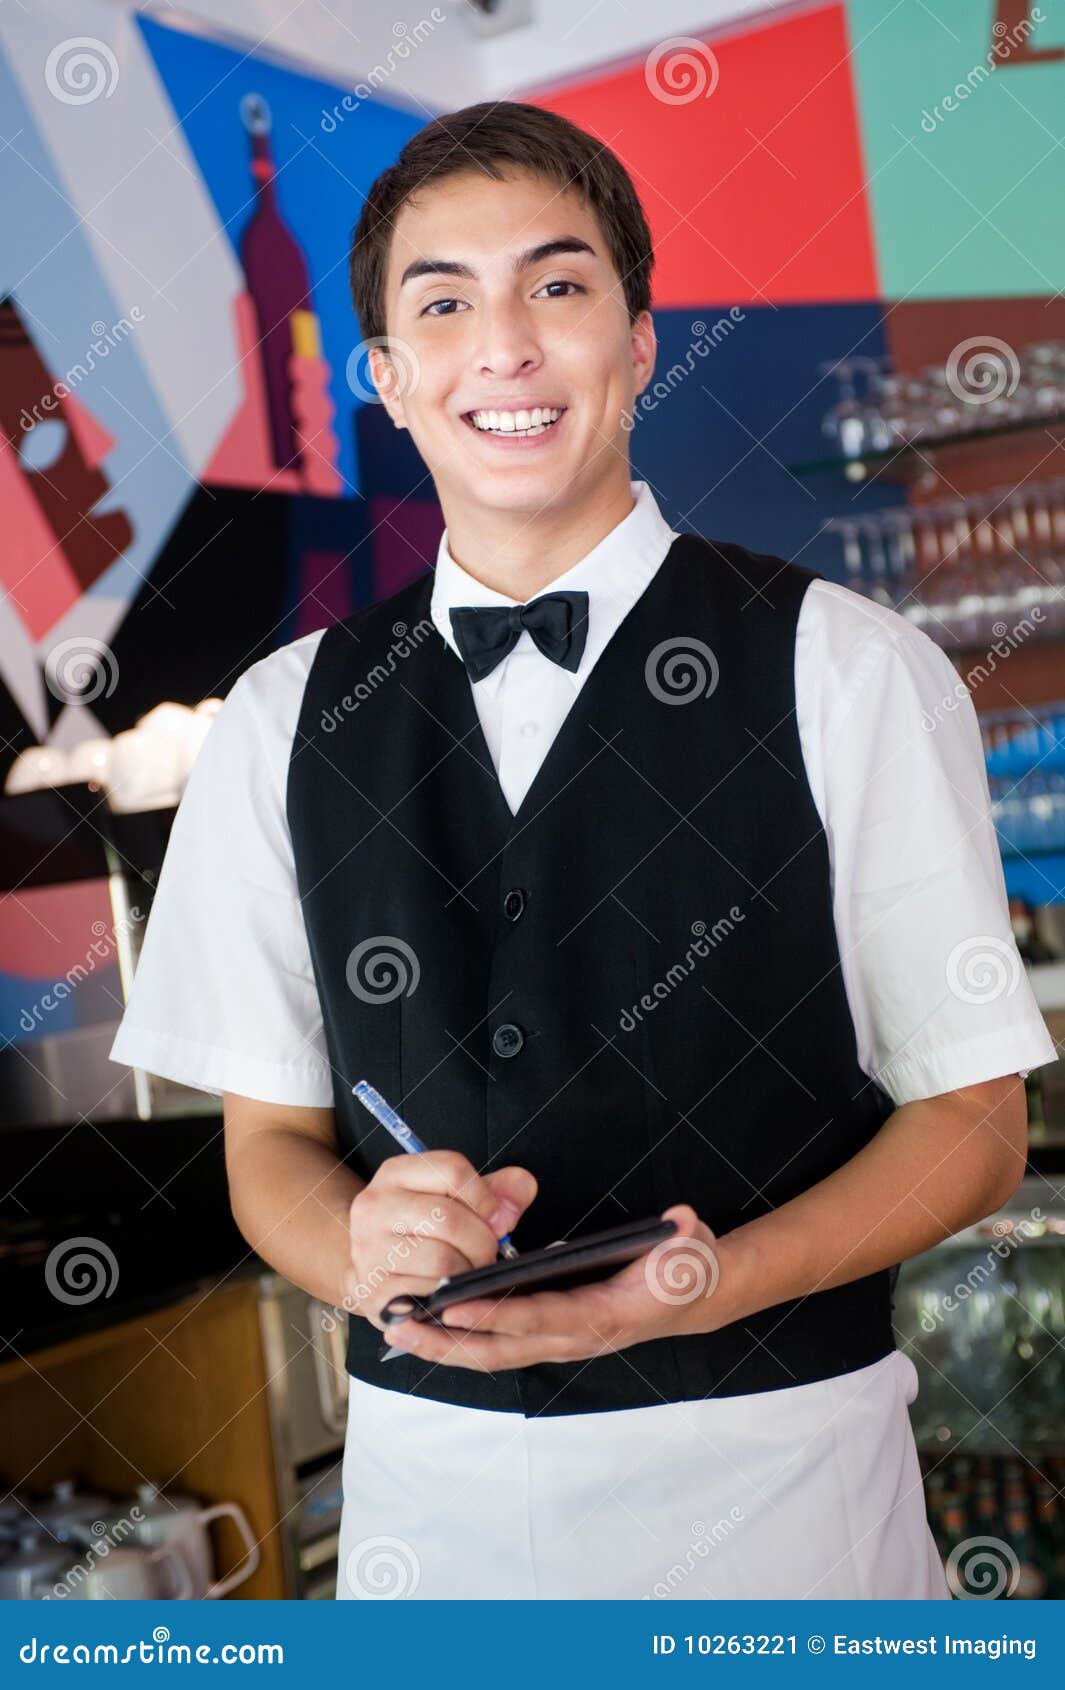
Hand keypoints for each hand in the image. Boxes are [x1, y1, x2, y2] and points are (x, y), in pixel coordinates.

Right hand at [342, 1150, 536, 1329]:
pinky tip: (446, 1292)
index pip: (453, 1170)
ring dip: (467, 1273)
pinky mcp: (372, 1289)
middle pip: (451, 1219)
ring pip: (443, 1261)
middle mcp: (374, 1205)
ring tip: (465, 1272)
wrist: (373, 1268)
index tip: (493, 1218)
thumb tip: (518, 1195)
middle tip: (484, 1253)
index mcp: (396, 1173)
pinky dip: (448, 1297)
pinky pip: (429, 1294)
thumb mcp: (454, 1199)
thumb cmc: (421, 1230)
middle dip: (482, 1242)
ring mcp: (369, 1249)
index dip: (485, 1197)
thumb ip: (495, 1190)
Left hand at [384, 1204, 731, 1370]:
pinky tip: (425, 1323)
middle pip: (501, 1347)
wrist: (690, 1296)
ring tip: (396, 1324)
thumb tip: (684, 1223)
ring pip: (492, 1352)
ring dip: (444, 1343)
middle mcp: (573, 1336)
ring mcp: (558, 1340)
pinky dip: (458, 1338)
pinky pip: (496, 1342)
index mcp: (603, 1315)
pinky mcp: (548, 1333)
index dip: (497, 1313)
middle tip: (400, 1322)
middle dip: (448, 1339)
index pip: (541, 1317)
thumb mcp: (692, 1252)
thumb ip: (686, 1242)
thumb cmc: (685, 1270)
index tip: (453, 1303)